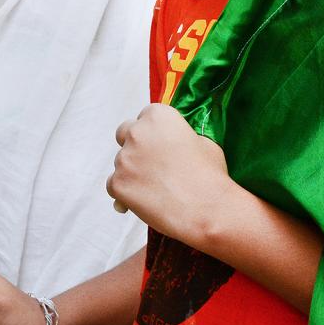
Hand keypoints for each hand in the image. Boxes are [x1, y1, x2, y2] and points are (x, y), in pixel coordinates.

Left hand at [107, 105, 232, 247]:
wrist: (205, 209)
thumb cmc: (209, 175)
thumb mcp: (203, 142)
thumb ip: (180, 136)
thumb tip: (173, 142)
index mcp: (158, 116)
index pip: (146, 116)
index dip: (153, 132)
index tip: (161, 144)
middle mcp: (136, 132)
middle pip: (124, 133)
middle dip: (134, 146)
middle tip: (150, 163)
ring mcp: (124, 158)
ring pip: (120, 163)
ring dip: (132, 172)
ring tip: (155, 190)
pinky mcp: (117, 184)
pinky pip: (114, 186)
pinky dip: (124, 193)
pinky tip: (143, 202)